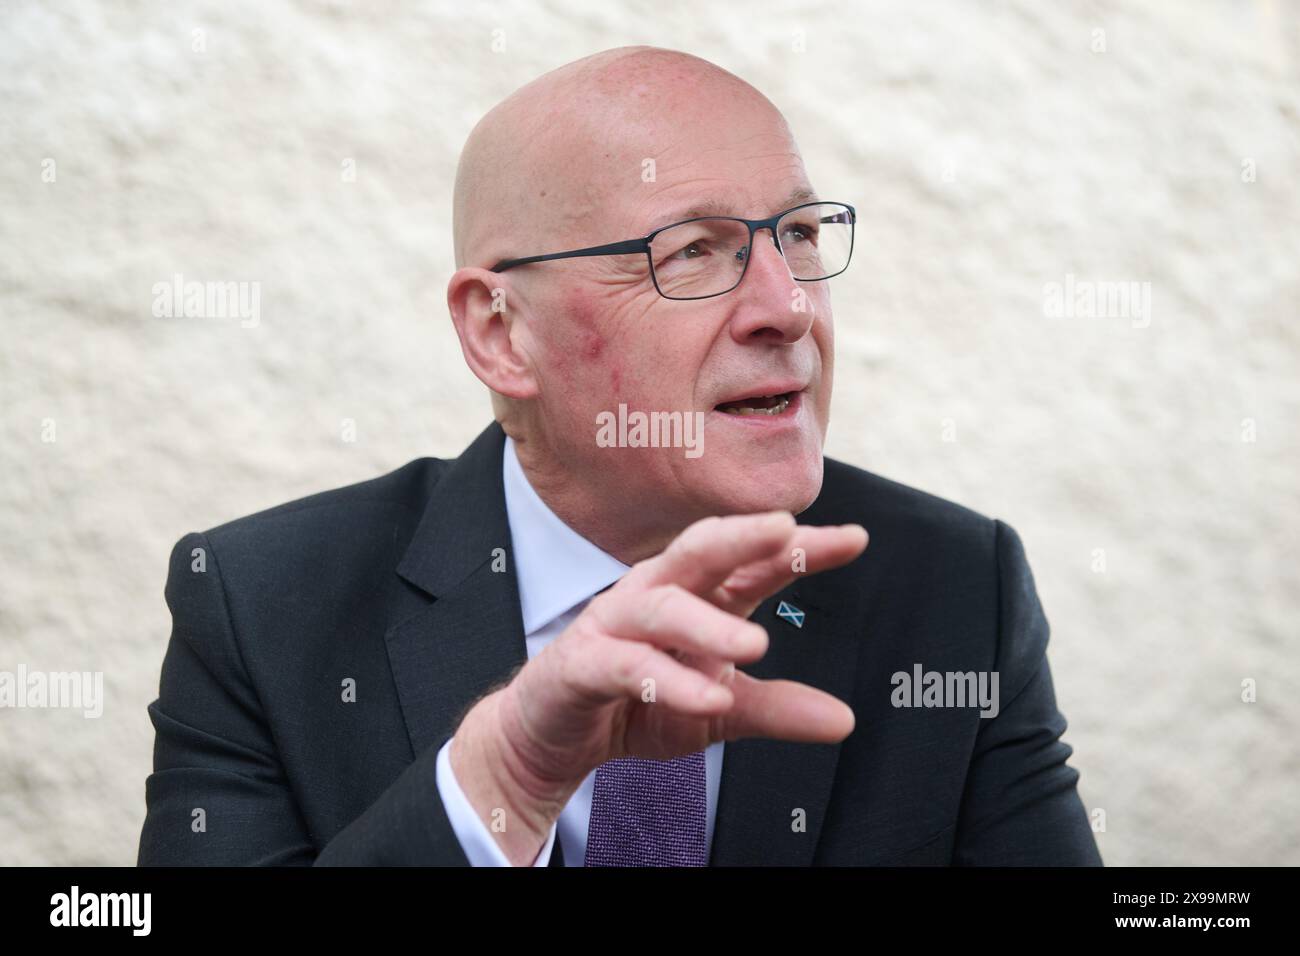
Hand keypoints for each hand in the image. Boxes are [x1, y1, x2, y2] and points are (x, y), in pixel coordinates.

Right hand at [450, 510, 867, 862]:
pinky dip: (669, 680)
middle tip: (788, 529)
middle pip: (701, 550)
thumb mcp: (719, 711)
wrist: (553, 737)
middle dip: (743, 535)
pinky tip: (708, 694)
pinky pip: (628, 666)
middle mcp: (657, 594)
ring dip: (708, 623)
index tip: (855, 537)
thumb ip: (776, 708)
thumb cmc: (638, 703)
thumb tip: (846, 720)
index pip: (753, 563)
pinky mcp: (582, 663)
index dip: (800, 548)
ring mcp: (615, 624)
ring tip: (756, 645)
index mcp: (697, 597)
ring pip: (662, 607)